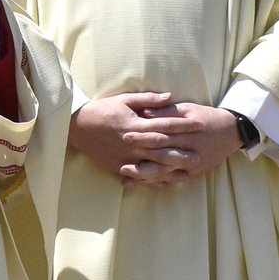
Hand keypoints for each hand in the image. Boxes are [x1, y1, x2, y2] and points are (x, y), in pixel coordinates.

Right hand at [73, 90, 238, 185]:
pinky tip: (165, 182)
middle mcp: (132, 143)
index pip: (165, 125)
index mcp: (135, 125)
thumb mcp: (124, 100)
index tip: (200, 124)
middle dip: (183, 150)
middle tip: (202, 153)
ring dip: (171, 169)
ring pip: (152, 165)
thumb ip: (148, 100)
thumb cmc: (102, 110)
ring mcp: (125, 157)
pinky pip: (139, 176)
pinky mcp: (118, 167)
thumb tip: (170, 97)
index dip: (183, 124)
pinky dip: (153, 180)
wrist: (76, 126)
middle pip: (162, 148)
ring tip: (188, 171)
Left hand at [116, 99, 243, 187]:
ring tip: (125, 175)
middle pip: (162, 154)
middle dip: (140, 156)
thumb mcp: (188, 109)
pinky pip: (172, 180)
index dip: (143, 135)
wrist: (231, 132)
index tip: (125, 134)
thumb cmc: (205, 117)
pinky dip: (156, 183)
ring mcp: (193, 165)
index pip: (163, 133)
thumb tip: (144, 112)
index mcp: (189, 131)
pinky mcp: (193, 175)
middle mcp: (191, 150)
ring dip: (144, 174)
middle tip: (120, 156)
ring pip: (165, 172)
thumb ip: (166, 111)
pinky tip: (140, 184)